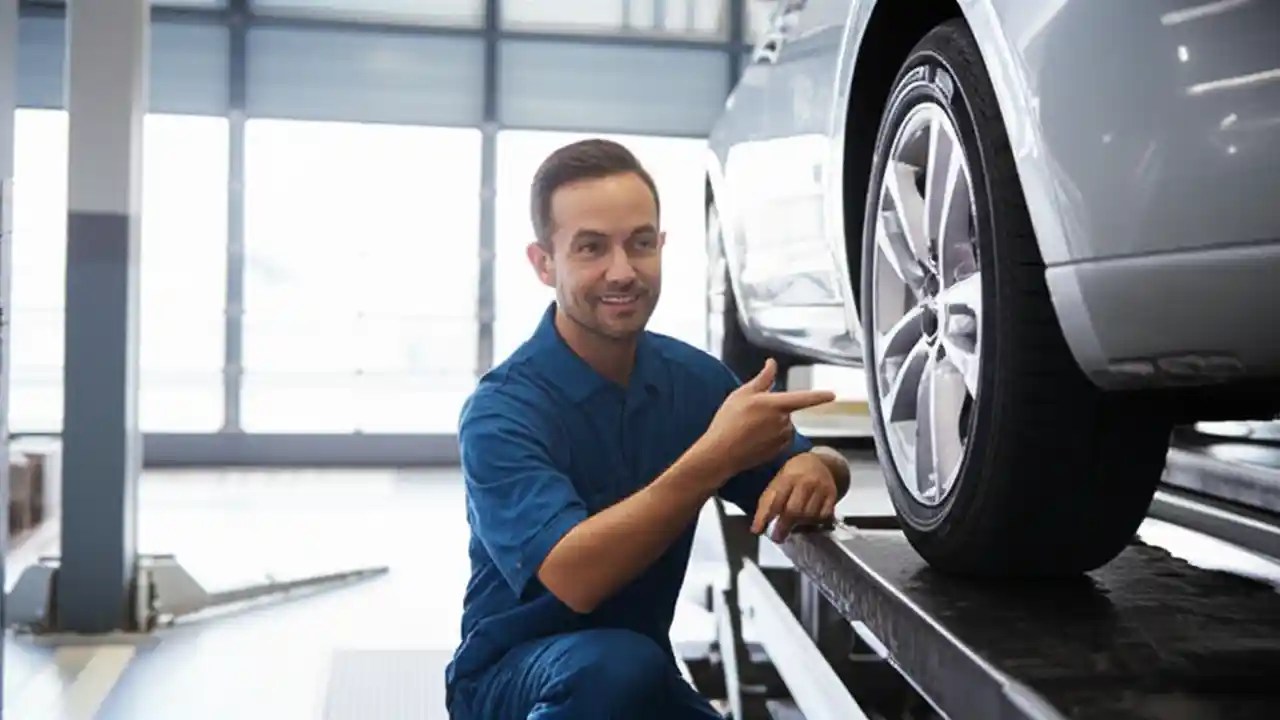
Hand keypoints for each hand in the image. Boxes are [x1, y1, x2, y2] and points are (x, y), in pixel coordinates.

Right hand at [697, 359, 834, 478]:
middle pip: (785, 411)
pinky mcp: (778, 452)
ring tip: (748, 428)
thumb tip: (772, 363)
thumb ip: (763, 378)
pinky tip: (752, 440)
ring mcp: (782, 438)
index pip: (803, 398)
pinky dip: (770, 438)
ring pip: (783, 426)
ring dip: (771, 425)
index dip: (819, 396)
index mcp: (776, 405)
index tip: (833, 395)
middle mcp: (783, 422)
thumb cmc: (729, 420)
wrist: (721, 453)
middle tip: (748, 415)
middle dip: (772, 411)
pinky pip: (780, 440)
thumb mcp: (743, 394)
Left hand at [752, 452, 837, 541]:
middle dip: (783, 527)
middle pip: (794, 510)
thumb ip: (768, 501)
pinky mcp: (832, 495)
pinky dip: (814, 523)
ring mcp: (821, 488)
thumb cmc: (794, 475)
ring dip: (799, 526)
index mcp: (788, 476)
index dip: (766, 516)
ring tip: (793, 528)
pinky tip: (808, 522)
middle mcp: (805, 482)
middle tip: (778, 537)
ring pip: (809, 516)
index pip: (776, 499)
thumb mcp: (778, 481)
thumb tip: (758, 526)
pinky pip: (823, 516)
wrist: (820, 463)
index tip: (758, 529)